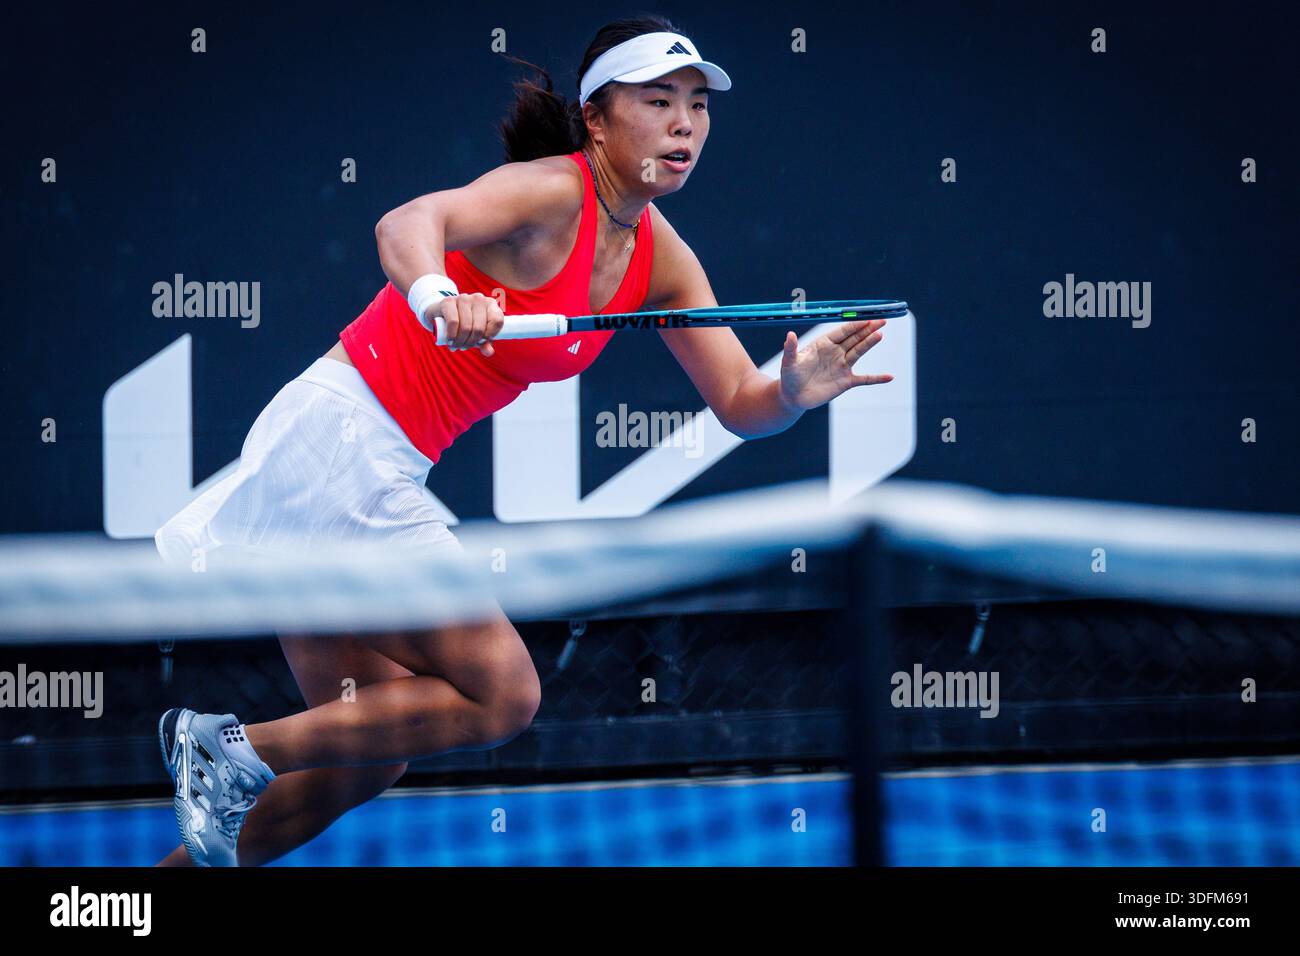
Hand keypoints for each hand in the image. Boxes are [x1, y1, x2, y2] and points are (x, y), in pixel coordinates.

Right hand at [437, 293, 505, 355]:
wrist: (441, 314)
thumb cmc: (464, 324)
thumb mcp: (477, 334)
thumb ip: (485, 343)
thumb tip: (489, 352)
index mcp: (490, 304)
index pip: (497, 321)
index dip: (489, 336)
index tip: (481, 342)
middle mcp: (479, 298)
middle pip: (479, 328)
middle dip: (471, 342)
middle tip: (464, 347)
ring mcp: (464, 298)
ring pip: (466, 327)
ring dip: (460, 341)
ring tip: (456, 345)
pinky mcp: (449, 301)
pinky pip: (453, 322)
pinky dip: (451, 335)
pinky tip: (450, 340)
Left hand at [778, 319, 892, 410]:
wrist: (793, 396)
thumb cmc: (790, 376)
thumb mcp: (789, 362)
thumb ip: (791, 348)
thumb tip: (789, 335)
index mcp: (824, 344)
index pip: (842, 331)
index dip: (854, 325)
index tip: (866, 318)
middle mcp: (835, 352)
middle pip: (854, 338)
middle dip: (868, 329)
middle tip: (882, 320)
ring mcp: (842, 366)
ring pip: (859, 352)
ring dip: (869, 344)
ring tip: (880, 334)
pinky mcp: (845, 382)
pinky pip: (864, 379)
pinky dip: (876, 378)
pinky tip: (889, 377)